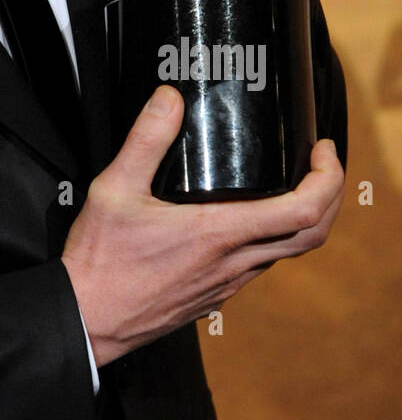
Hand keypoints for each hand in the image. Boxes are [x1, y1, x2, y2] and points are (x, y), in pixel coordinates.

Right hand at [61, 86, 344, 366]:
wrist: (88, 321)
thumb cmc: (100, 261)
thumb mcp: (114, 189)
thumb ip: (145, 140)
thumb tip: (169, 99)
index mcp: (218, 233)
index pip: (303, 211)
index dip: (327, 179)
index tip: (323, 151)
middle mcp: (233, 263)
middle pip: (311, 235)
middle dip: (330, 196)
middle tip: (321, 164)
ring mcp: (226, 284)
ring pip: (285, 253)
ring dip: (302, 219)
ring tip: (289, 184)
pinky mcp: (213, 296)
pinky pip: (258, 266)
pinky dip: (271, 239)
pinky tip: (245, 221)